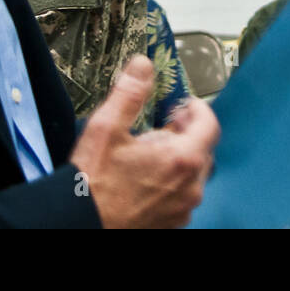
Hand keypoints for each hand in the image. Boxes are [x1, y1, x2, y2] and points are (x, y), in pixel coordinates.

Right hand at [70, 55, 219, 227]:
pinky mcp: (172, 224)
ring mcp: (183, 209)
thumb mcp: (107, 128)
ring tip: (150, 152)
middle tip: (164, 125)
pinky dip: (172, 182)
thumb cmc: (93, 182)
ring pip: (193, 174)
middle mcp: (191, 187)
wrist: (79, 225)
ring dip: (180, 159)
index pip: (210, 124)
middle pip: (203, 149)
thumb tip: (143, 65)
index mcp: (182, 159)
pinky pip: (182, 196)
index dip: (198, 109)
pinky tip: (146, 178)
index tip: (183, 104)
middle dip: (187, 133)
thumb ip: (130, 93)